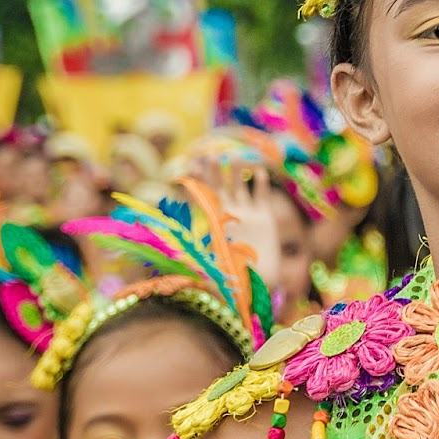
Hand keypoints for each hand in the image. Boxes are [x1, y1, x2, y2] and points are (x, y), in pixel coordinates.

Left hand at [193, 157, 281, 288]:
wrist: (259, 283)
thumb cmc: (232, 277)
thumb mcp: (210, 264)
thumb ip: (195, 256)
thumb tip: (174, 256)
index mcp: (213, 223)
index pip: (201, 197)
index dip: (195, 181)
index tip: (190, 165)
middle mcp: (228, 215)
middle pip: (218, 187)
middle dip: (213, 171)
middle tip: (209, 155)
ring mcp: (247, 215)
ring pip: (239, 186)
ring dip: (236, 171)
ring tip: (232, 157)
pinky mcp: (265, 219)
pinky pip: (261, 196)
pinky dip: (260, 184)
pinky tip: (259, 172)